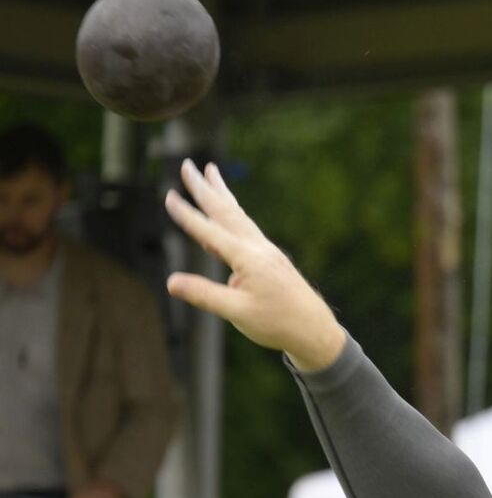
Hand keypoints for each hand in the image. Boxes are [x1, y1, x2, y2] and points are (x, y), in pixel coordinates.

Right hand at [164, 160, 346, 371]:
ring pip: (239, 215)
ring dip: (222, 194)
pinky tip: (230, 213)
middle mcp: (259, 248)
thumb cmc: (278, 324)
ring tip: (211, 173)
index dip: (187, 215)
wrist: (316, 331)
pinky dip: (234, 213)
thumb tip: (171, 282)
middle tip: (188, 165)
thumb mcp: (237, 313)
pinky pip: (248, 228)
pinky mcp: (272, 258)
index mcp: (249, 259)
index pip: (210, 232)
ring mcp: (267, 251)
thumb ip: (204, 295)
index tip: (169, 196)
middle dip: (205, 188)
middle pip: (227, 212)